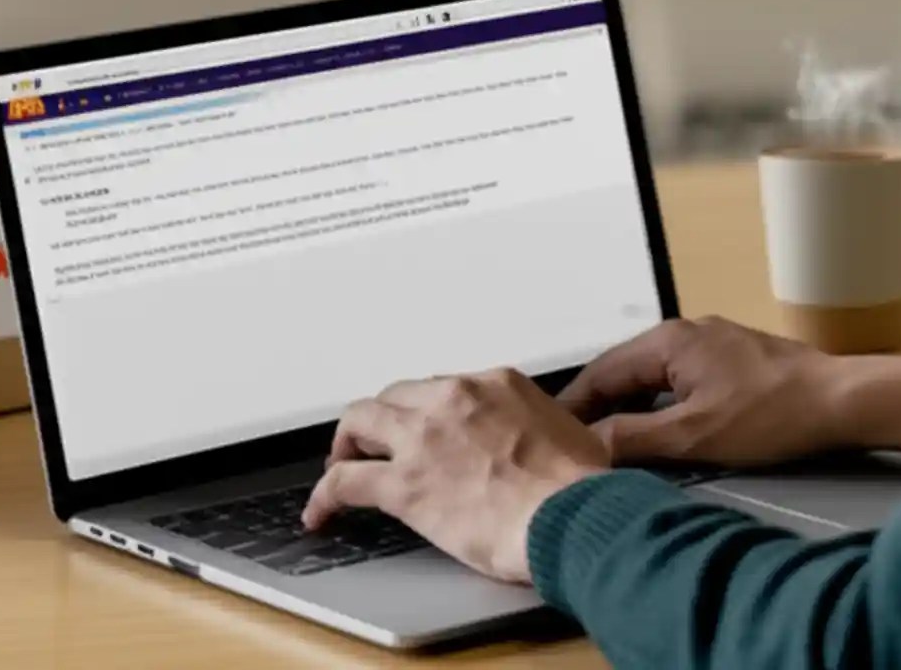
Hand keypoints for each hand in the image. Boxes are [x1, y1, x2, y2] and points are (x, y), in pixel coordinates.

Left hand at [303, 368, 608, 582]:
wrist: (573, 516)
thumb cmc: (580, 487)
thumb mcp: (569, 432)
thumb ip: (539, 425)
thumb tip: (538, 440)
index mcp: (493, 384)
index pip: (441, 388)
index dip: (426, 412)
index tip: (425, 430)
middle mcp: (451, 400)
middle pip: (395, 396)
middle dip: (382, 421)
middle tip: (377, 445)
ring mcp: (422, 439)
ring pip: (360, 422)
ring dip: (347, 443)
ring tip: (341, 465)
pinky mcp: (403, 485)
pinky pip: (344, 482)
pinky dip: (324, 496)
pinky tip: (320, 512)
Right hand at [557, 317, 900, 466]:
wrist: (845, 401)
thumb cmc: (774, 416)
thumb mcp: (694, 436)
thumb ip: (634, 438)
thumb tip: (587, 445)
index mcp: (667, 342)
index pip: (599, 373)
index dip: (573, 408)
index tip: (553, 436)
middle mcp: (683, 331)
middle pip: (622, 371)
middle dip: (597, 407)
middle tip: (576, 442)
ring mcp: (709, 341)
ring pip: (650, 375)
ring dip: (628, 406)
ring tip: (610, 441)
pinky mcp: (731, 357)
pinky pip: (676, 376)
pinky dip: (657, 401)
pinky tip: (657, 427)